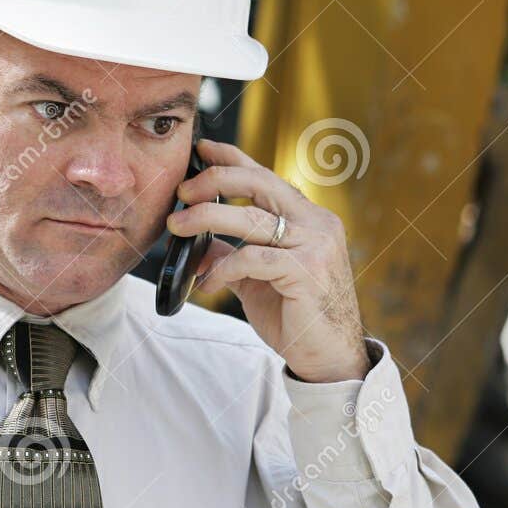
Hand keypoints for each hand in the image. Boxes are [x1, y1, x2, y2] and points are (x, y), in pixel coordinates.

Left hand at [166, 137, 370, 382]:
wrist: (330, 358)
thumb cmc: (298, 316)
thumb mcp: (258, 280)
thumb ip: (232, 255)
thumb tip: (197, 243)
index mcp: (308, 219)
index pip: (266, 177)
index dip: (233, 159)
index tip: (202, 149)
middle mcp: (316, 224)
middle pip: (259, 184)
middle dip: (215, 180)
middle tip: (182, 190)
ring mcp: (315, 246)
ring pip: (251, 219)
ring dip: (206, 219)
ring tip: (177, 226)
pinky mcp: (306, 272)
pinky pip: (252, 259)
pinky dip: (222, 268)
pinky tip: (206, 283)